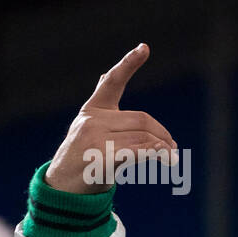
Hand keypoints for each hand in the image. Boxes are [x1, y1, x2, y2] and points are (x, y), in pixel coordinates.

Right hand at [45, 44, 177, 193]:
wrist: (64, 189)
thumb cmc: (85, 161)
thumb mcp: (93, 130)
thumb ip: (108, 111)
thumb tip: (112, 85)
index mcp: (93, 109)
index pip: (112, 81)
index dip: (129, 63)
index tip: (145, 47)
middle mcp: (92, 119)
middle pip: (141, 120)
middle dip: (161, 134)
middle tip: (174, 148)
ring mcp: (94, 136)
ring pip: (142, 137)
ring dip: (163, 148)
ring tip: (172, 158)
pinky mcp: (100, 154)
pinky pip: (138, 149)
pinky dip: (156, 153)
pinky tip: (166, 158)